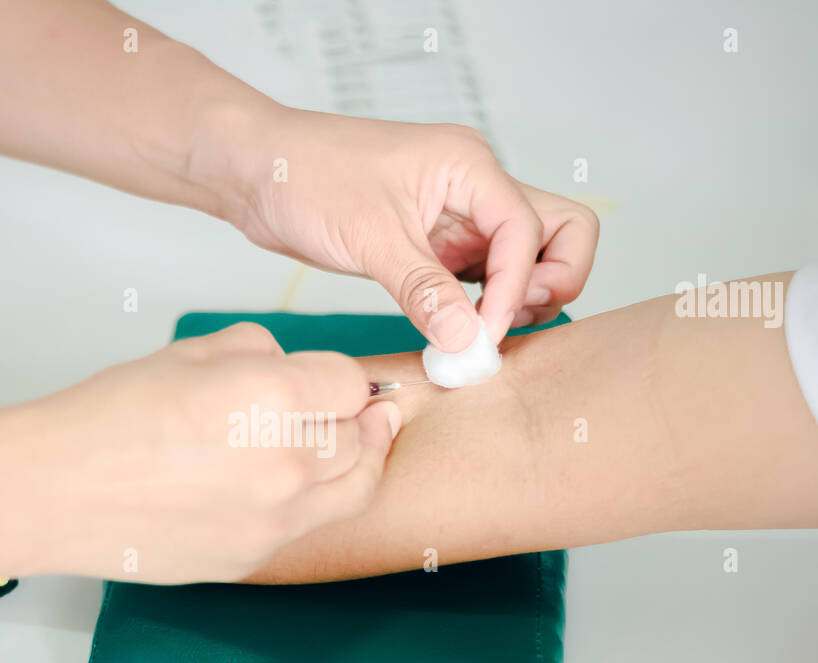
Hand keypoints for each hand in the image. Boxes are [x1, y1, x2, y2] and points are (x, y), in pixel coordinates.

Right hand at [7, 322, 400, 582]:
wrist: (55, 491)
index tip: (338, 380)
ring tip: (352, 447)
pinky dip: (304, 505)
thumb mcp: (188, 353)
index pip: (351, 382)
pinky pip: (303, 526)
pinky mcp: (251, 558)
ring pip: (351, 491)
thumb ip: (257, 351)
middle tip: (364, 413)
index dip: (344, 377)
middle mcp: (286, 464)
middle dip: (359, 421)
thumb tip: (290, 367)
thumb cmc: (108, 418)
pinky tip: (279, 488)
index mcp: (274, 399)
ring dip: (353, 465)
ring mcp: (273, 521)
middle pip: (361, 439)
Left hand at [224, 107, 598, 349]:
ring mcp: (459, 216)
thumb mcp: (368, 236)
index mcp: (469, 166)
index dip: (516, 289)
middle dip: (549, 283)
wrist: (257, 171)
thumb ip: (423, 290)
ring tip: (475, 335)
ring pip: (526, 258)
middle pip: (560, 233)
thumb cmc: (305, 176)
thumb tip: (469, 340)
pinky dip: (481, 306)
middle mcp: (475, 187)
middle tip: (504, 324)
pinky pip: (484, 277)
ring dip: (517, 299)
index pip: (530, 232)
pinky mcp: (436, 244)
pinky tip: (453, 331)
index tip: (481, 336)